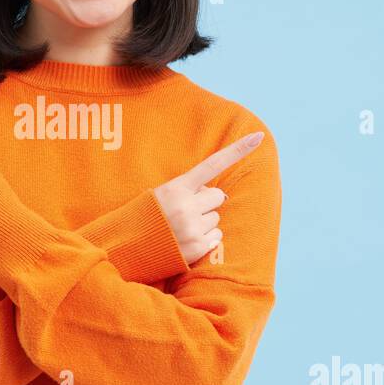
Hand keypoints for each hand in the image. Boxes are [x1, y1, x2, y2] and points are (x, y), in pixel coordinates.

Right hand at [152, 131, 263, 264]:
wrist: (124, 248)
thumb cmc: (143, 217)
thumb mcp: (160, 194)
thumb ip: (188, 189)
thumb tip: (219, 195)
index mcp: (176, 188)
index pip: (212, 164)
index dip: (238, 150)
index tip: (259, 136)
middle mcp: (186, 207)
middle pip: (218, 196)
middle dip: (207, 203)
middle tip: (185, 211)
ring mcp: (192, 228)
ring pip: (217, 218)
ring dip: (204, 222)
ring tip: (180, 229)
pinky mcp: (196, 248)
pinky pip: (216, 238)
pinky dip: (205, 240)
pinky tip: (185, 241)